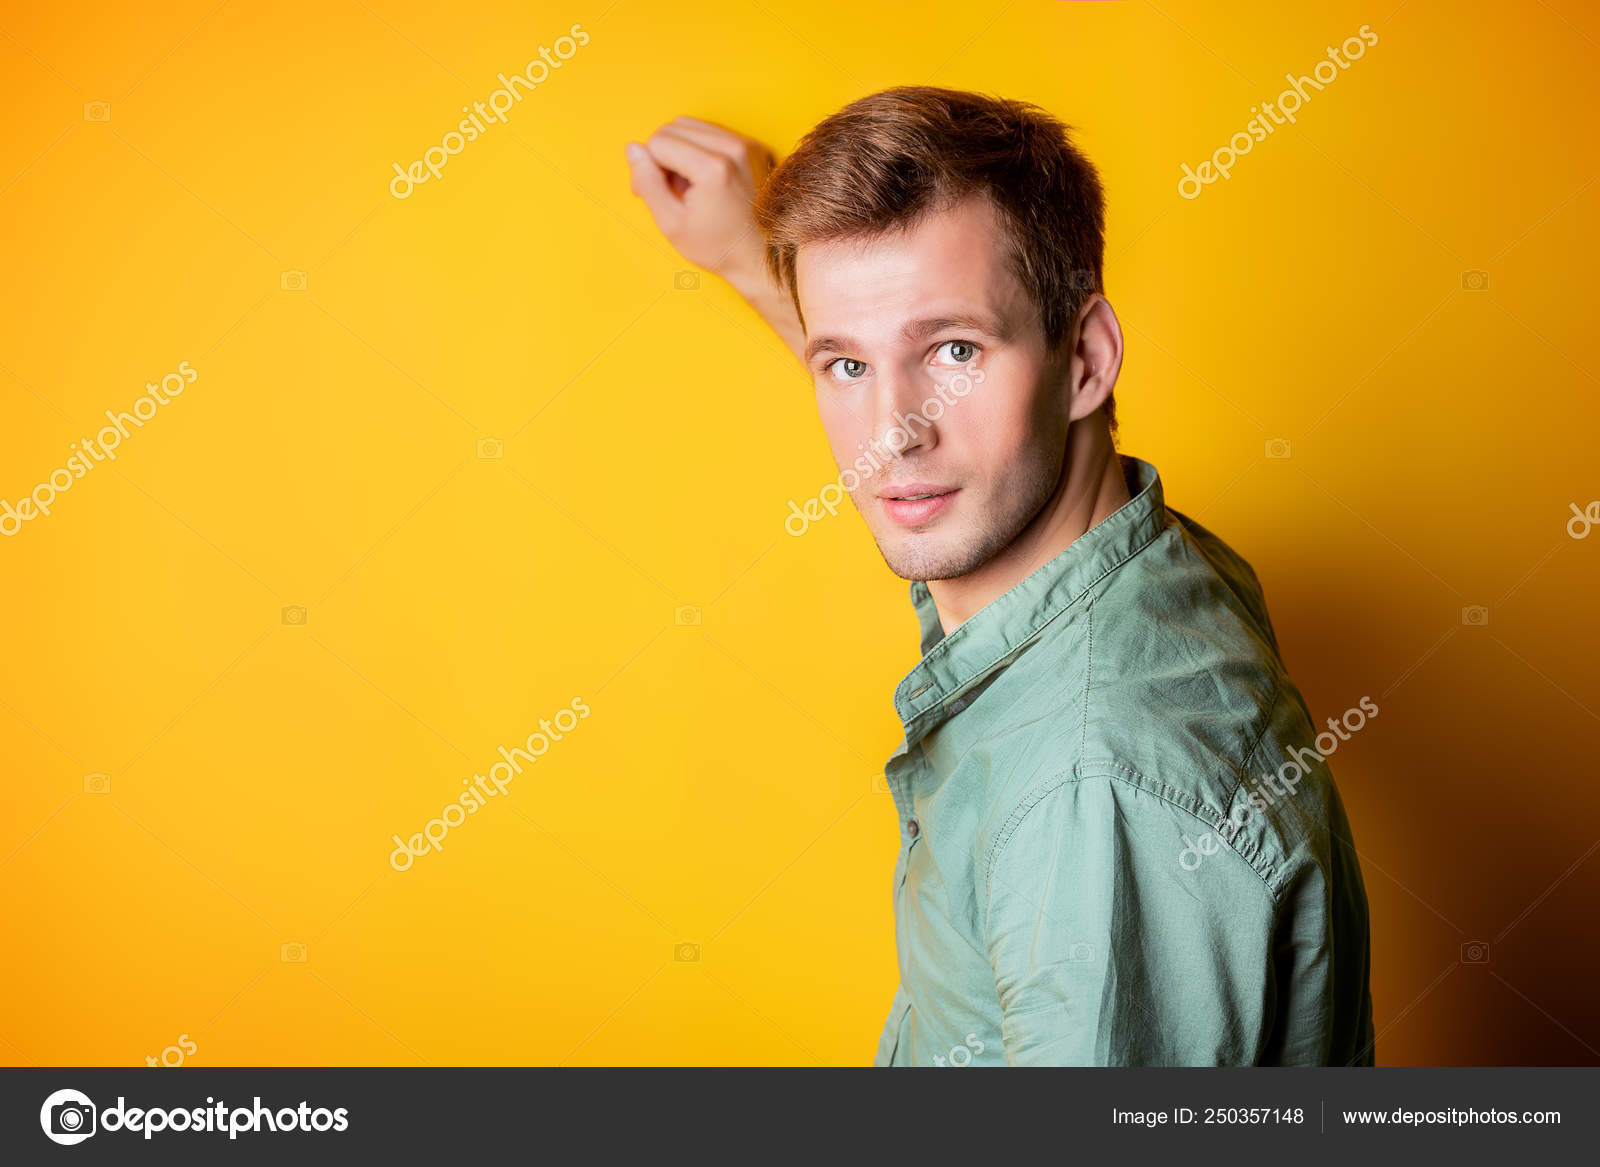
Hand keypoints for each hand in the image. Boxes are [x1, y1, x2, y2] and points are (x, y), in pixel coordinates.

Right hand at [624, 116, 776, 290]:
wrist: (762, 258)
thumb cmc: (720, 248)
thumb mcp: (672, 224)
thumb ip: (648, 183)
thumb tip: (633, 149)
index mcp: (713, 168)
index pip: (658, 141)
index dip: (649, 167)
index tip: (658, 194)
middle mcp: (733, 148)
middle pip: (674, 127)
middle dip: (664, 155)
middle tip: (673, 190)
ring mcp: (746, 145)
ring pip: (692, 126)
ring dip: (682, 151)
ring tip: (690, 186)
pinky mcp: (752, 147)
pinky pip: (712, 133)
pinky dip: (701, 151)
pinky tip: (705, 180)